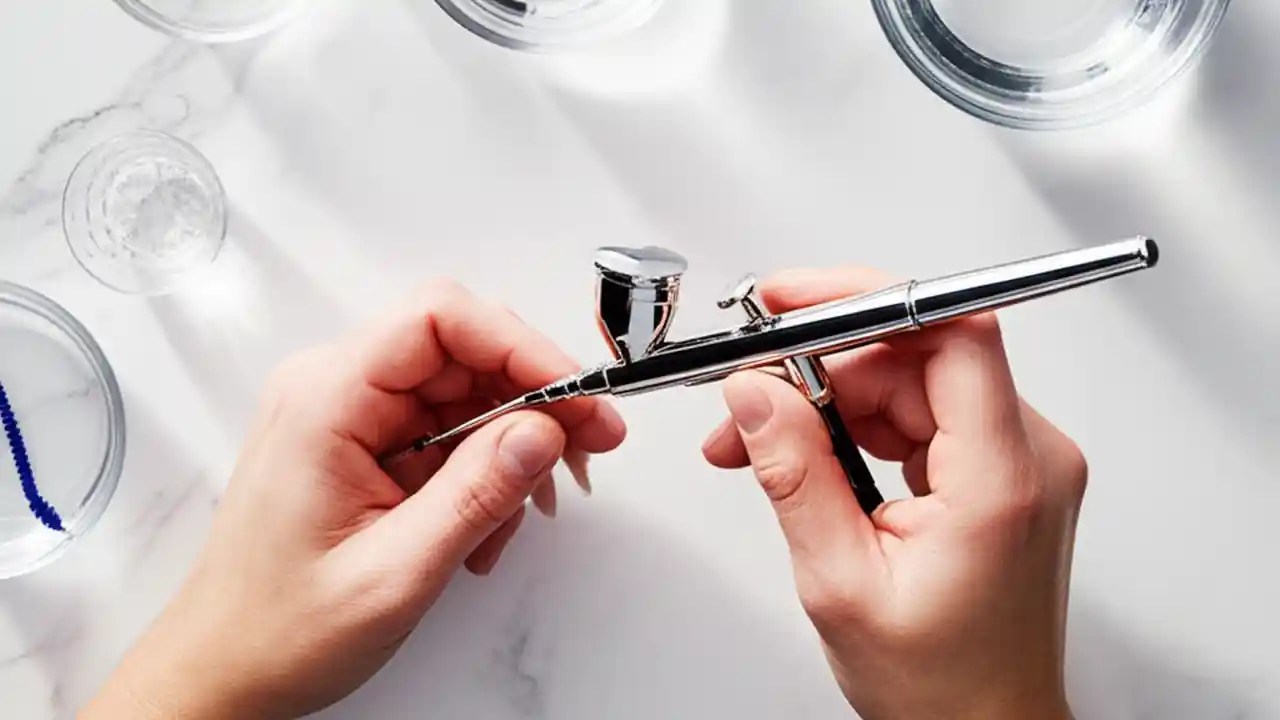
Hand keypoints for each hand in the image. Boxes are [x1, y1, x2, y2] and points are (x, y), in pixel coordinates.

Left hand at [82, 280, 626, 719]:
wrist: (224, 669)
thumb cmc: (278, 630)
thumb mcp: (394, 573)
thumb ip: (475, 497)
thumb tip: (544, 432)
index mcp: (325, 400)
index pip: (439, 319)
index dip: (520, 346)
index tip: (576, 396)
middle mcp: (335, 390)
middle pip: (463, 349)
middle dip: (535, 396)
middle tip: (588, 448)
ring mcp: (350, 415)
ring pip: (465, 391)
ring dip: (513, 445)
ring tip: (526, 511)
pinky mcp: (366, 443)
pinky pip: (448, 430)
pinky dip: (485, 472)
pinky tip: (486, 526)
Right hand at [702, 267, 1085, 719]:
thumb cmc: (940, 687)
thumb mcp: (840, 582)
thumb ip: (794, 475)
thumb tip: (754, 393)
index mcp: (1002, 479)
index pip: (952, 333)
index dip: (867, 297)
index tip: (793, 300)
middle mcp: (1026, 456)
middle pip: (915, 355)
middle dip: (818, 365)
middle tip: (748, 394)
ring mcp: (1015, 461)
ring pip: (907, 381)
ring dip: (826, 399)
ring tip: (759, 442)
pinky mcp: (995, 470)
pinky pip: (916, 414)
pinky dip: (853, 425)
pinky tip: (806, 454)